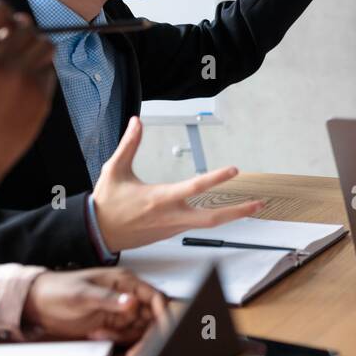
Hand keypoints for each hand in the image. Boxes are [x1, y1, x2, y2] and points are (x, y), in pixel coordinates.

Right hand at [0, 0, 55, 200]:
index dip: (7, 16)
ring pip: (46, 45)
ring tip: (24, 67)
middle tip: (15, 54)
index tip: (6, 29)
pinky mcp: (40, 96)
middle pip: (27, 27)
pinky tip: (25, 90)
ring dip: (39, 51)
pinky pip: (50, 70)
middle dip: (25, 36)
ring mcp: (20, 79)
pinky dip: (42, 75)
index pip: (0, 9)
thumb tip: (20, 20)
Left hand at [22, 267, 166, 345]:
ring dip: (127, 338)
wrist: (37, 303)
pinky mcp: (113, 324)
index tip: (164, 330)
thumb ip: (108, 299)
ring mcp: (121, 311)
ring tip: (101, 335)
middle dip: (147, 334)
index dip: (163, 314)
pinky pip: (126, 336)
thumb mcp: (82, 294)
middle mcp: (127, 296)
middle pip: (152, 317)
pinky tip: (97, 335)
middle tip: (137, 350)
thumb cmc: (58, 290)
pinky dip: (116, 339)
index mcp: (125, 282)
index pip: (155, 297)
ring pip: (141, 329)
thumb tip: (132, 302)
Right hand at [92, 116, 265, 252]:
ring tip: (252, 207)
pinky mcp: (171, 233)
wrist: (96, 233)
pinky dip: (213, 218)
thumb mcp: (114, 170)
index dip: (216, 178)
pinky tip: (225, 211)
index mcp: (160, 198)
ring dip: (231, 215)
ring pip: (208, 224)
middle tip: (259, 204)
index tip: (234, 170)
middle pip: (212, 218)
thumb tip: (136, 121)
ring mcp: (173, 228)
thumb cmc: (106, 203)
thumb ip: (129, 144)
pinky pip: (196, 225)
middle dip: (238, 212)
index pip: (195, 187)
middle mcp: (171, 216)